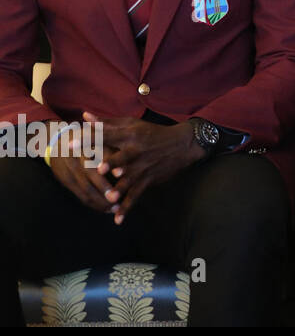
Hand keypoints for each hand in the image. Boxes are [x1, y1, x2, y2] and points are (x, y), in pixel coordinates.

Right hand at [46, 122, 116, 215]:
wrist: (59, 141)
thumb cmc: (89, 140)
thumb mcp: (99, 139)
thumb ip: (111, 153)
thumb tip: (121, 173)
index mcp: (84, 145)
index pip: (97, 154)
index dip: (109, 164)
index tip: (121, 174)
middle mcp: (74, 158)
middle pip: (89, 175)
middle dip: (104, 188)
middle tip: (118, 199)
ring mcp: (67, 171)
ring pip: (84, 189)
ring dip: (99, 201)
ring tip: (115, 208)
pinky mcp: (64, 181)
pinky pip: (79, 195)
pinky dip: (92, 203)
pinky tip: (105, 209)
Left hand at [88, 112, 205, 224]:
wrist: (182, 144)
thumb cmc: (151, 133)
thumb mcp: (131, 124)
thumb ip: (106, 123)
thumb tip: (84, 115)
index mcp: (129, 135)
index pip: (106, 136)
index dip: (89, 139)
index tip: (72, 144)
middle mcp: (136, 151)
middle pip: (120, 158)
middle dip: (111, 164)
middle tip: (100, 170)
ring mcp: (143, 167)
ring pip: (129, 180)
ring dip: (120, 189)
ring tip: (110, 199)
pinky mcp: (149, 180)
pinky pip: (136, 195)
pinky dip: (127, 208)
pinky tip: (117, 219)